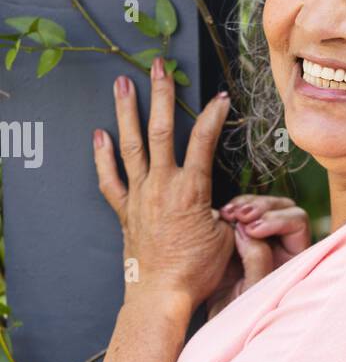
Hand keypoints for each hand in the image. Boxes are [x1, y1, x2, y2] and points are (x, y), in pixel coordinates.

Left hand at [93, 58, 235, 311]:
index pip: (203, 141)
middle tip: (159, 67)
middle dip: (161, 94)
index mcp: (191, 190)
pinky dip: (103, 156)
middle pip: (161, 130)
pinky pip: (110, 179)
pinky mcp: (125, 210)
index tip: (220, 98)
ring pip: (132, 145)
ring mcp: (140, 196)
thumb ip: (226, 212)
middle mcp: (161, 186)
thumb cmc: (197, 271)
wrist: (161, 294)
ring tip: (122, 84)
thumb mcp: (227, 238)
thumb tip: (230, 204)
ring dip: (127, 112)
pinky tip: (99, 135)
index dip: (213, 116)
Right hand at [205, 195, 311, 319]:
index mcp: (294, 258)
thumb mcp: (254, 291)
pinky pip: (241, 214)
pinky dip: (232, 210)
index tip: (253, 230)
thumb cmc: (241, 315)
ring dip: (246, 205)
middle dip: (262, 207)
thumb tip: (246, 229)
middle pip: (283, 208)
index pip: (298, 223)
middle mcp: (282, 245)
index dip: (277, 219)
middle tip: (240, 215)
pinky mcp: (240, 238)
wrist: (217, 325)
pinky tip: (222, 215)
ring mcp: (261, 239)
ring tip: (228, 213)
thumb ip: (257, 259)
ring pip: (262, 207)